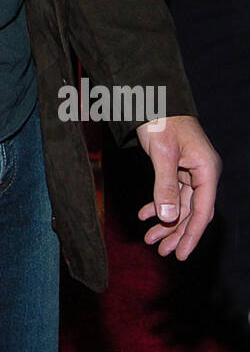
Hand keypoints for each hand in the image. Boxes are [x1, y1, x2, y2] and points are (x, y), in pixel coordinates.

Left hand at [135, 115, 219, 258]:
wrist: (152, 97)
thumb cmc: (161, 120)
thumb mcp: (162, 154)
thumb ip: (165, 187)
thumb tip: (169, 218)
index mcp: (206, 169)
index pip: (202, 211)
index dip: (191, 235)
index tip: (181, 254)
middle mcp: (202, 172)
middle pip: (192, 211)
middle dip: (176, 232)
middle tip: (161, 251)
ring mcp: (190, 170)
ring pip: (180, 205)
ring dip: (165, 222)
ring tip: (149, 239)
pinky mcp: (178, 167)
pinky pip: (171, 193)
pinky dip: (158, 204)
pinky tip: (144, 215)